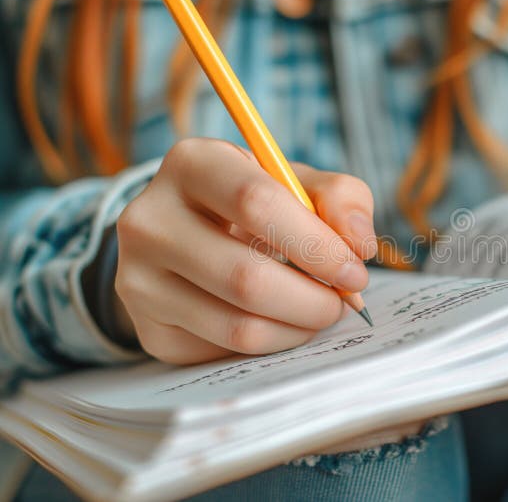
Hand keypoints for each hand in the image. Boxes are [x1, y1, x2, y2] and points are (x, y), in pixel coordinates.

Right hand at [115, 138, 376, 363]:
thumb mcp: (298, 182)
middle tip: (343, 302)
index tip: (353, 270)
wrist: (192, 237)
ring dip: (299, 328)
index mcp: (191, 164)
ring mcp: (139, 281)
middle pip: (246, 277)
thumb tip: (358, 245)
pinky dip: (273, 344)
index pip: (256, 202)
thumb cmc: (255, 206)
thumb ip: (340, 199)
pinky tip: (283, 322)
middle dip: (314, 299)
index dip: (316, 244)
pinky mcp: (151, 331)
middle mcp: (150, 221)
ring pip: (238, 325)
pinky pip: (227, 352)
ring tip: (320, 312)